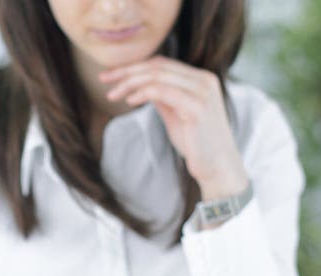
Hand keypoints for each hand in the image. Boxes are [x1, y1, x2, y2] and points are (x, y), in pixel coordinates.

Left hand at [99, 56, 248, 200]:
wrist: (217, 165)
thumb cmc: (196, 143)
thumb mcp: (175, 115)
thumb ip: (163, 98)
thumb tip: (141, 88)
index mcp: (199, 79)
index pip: (161, 64)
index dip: (133, 68)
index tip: (110, 77)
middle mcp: (203, 79)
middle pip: (157, 66)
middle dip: (126, 72)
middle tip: (104, 80)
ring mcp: (202, 91)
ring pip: (158, 76)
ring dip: (130, 83)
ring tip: (112, 94)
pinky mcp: (197, 106)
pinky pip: (163, 91)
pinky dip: (143, 93)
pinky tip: (129, 101)